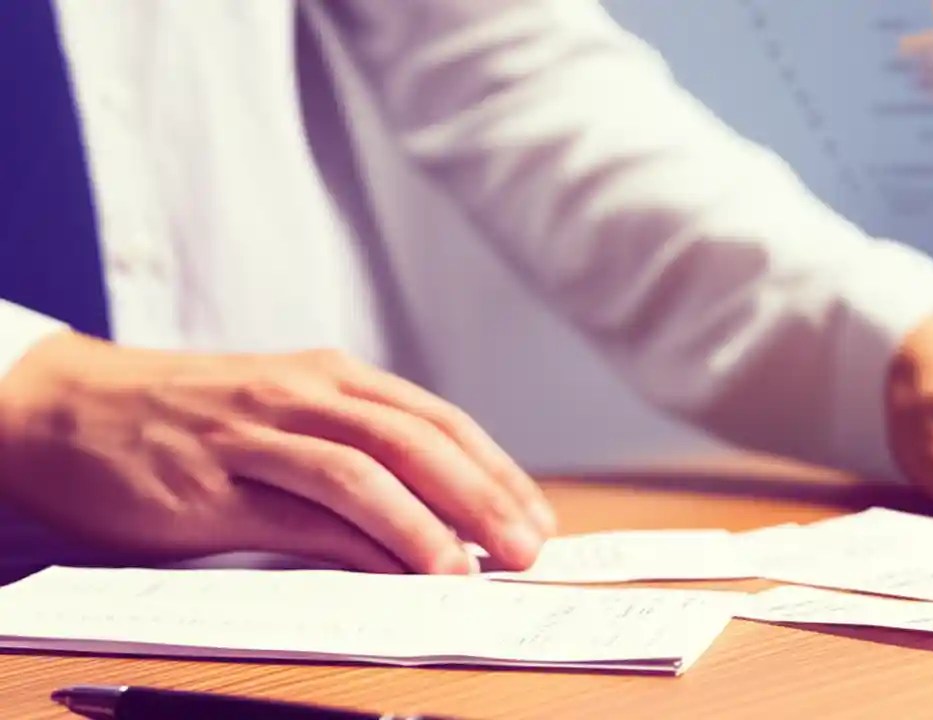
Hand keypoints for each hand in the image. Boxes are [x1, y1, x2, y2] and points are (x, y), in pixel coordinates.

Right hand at [0, 332, 554, 572]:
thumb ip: (354, 449)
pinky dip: (353, 544)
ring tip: (467, 571)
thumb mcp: (283, 414)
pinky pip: (294, 515)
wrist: (70, 408)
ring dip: (424, 523)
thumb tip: (440, 511)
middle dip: (481, 496)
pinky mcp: (207, 486)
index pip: (436, 419)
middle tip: (527, 548)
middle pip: (414, 441)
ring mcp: (252, 436)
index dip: (495, 468)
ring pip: (360, 473)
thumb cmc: (191, 418)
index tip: (535, 515)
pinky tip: (391, 572)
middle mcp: (300, 395)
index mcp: (329, 376)